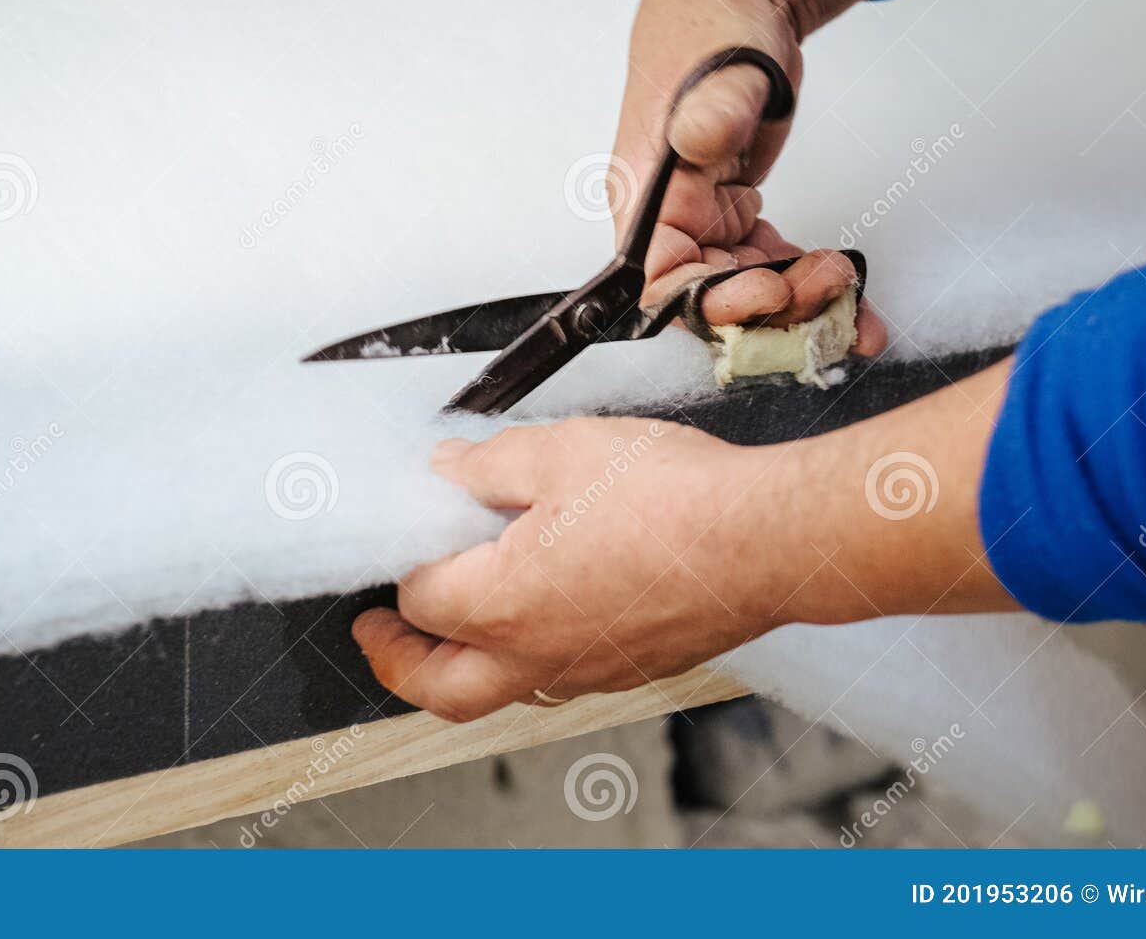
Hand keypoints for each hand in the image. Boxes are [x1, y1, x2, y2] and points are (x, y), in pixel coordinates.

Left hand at [354, 363, 1021, 722]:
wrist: (768, 538)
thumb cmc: (675, 499)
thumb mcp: (560, 452)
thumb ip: (489, 465)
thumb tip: (448, 468)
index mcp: (504, 604)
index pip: (420, 599)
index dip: (403, 563)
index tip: (402, 539)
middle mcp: (539, 655)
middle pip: (438, 688)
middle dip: (395, 661)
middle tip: (377, 632)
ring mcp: (589, 671)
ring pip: (499, 693)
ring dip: (461, 666)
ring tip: (454, 626)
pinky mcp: (633, 668)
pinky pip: (557, 680)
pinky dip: (526, 658)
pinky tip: (540, 614)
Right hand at [607, 0, 890, 351]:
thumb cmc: (709, 26)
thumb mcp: (718, 67)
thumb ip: (710, 115)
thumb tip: (702, 142)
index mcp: (645, 198)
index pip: (663, 281)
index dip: (714, 303)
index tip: (772, 294)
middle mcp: (668, 219)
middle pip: (709, 299)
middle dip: (773, 313)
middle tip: (836, 301)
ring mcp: (703, 219)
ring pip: (743, 289)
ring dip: (798, 309)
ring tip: (859, 313)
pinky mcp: (735, 214)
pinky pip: (764, 265)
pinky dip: (803, 279)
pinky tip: (846, 284)